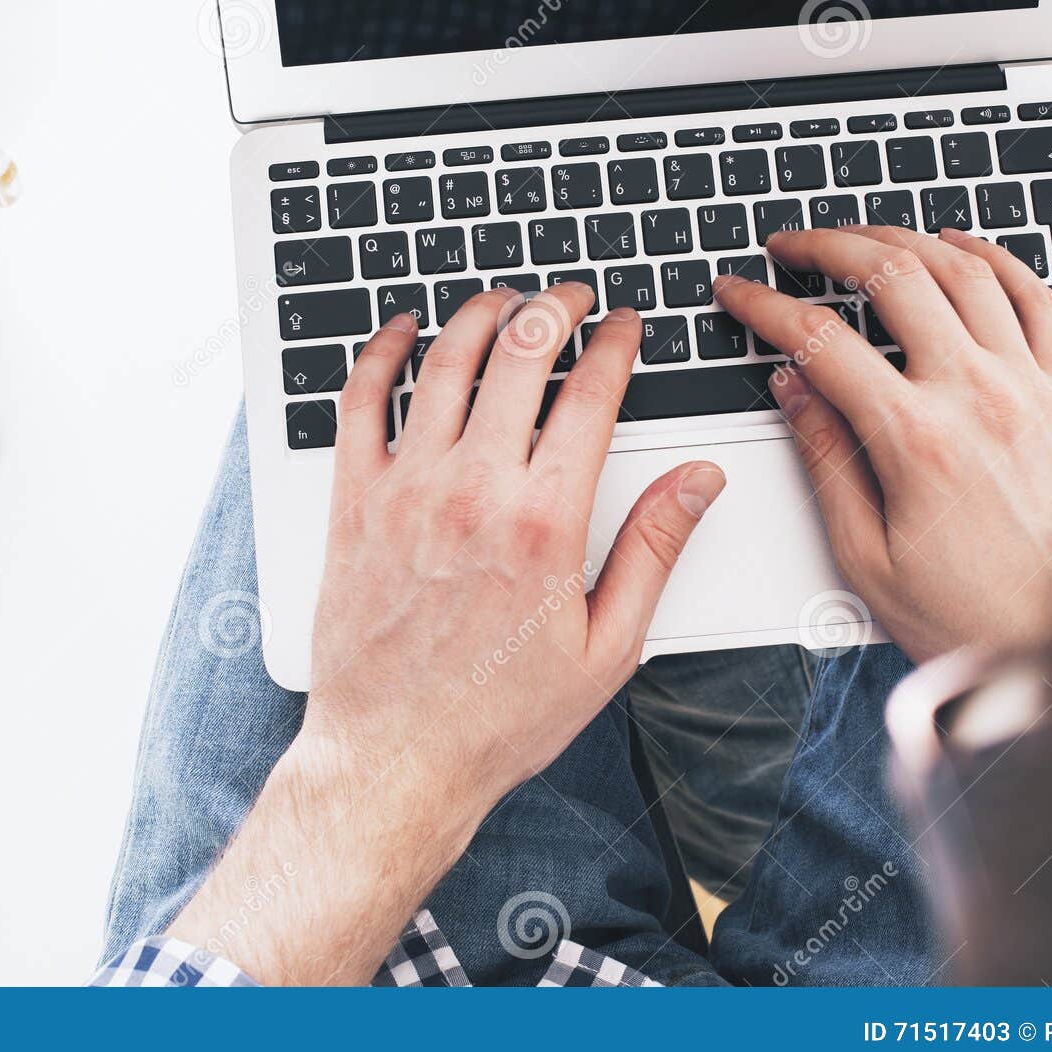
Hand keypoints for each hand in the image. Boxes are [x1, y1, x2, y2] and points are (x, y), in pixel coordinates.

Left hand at [302, 285, 724, 815]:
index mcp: (546, 523)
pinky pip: (360, 401)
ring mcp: (407, 490)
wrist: (395, 756)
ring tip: (503, 301)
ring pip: (444, 363)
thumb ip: (653, 551)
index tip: (624, 324)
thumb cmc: (497, 716)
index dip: (615, 342)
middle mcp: (475, 491)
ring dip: (480, 314)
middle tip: (569, 295)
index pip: (592, 393)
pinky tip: (401, 332)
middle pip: (520, 354)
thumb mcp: (606, 648)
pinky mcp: (354, 502)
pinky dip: (382, 352)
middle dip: (554, 307)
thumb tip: (698, 483)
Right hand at [717, 226, 1051, 662]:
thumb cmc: (971, 615)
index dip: (764, 306)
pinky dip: (994, 255)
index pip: (819, 340)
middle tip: (789, 245)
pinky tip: (961, 244)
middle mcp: (978, 397)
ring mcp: (1029, 387)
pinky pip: (1035, 296)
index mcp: (916, 439)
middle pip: (893, 275)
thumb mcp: (866, 554)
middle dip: (827, 246)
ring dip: (902, 236)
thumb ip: (826, 459)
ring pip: (963, 269)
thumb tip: (793, 389)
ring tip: (859, 235)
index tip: (739, 294)